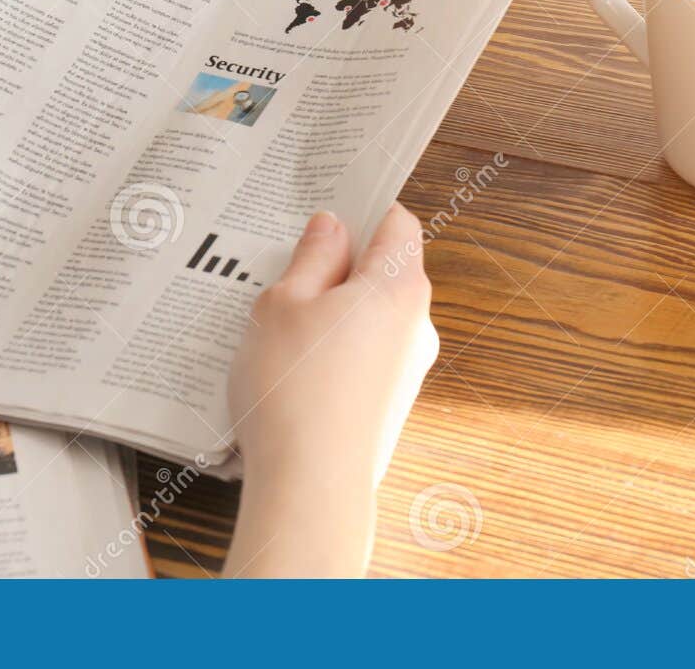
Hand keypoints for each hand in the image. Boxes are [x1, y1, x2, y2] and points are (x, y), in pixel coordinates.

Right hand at [224, 204, 438, 576]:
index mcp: (400, 286)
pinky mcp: (388, 406)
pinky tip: (289, 367)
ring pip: (370, 317)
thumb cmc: (294, 388)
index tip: (325, 208)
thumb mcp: (283, 303)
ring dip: (331, 311)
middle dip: (337, 264)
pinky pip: (363, 358)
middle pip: (383, 271)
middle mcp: (417, 326)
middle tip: (284, 268)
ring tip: (277, 323)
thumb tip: (332, 228)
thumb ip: (312, 257)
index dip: (362, 208)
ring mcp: (407, 370)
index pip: (397, 223)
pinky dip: (333, 352)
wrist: (310, 486)